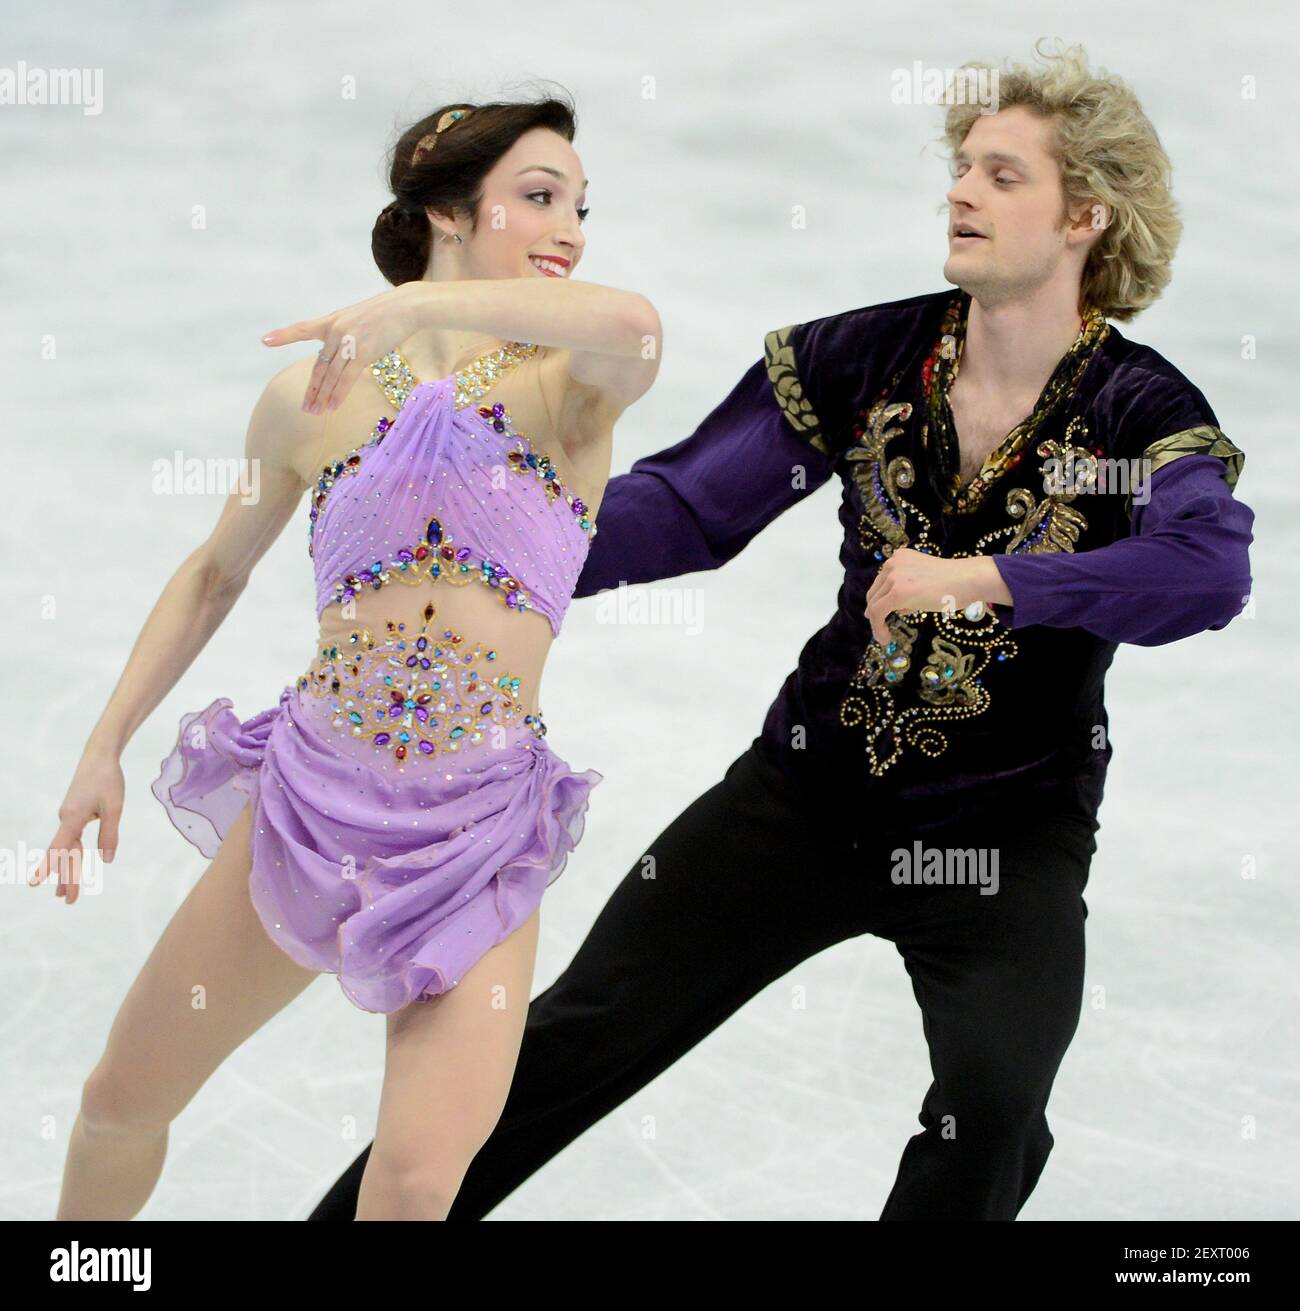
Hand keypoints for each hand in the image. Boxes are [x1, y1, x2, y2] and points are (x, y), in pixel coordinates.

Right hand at [31, 751, 125, 905]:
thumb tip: (107, 859)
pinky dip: (73, 856)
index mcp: (73, 818)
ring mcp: (70, 818)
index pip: (59, 847)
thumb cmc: (108, 779)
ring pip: (68, 849)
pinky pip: (72, 841)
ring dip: (69, 870)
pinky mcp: (75, 815)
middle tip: (68, 902)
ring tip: (64, 894)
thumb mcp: (115, 807)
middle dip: (67, 878)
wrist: (100, 757)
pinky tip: (74, 866)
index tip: (34, 883)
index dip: (49, 866)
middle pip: (65, 854)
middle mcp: (67, 820)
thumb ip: (110, 833)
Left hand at [261, 282, 425, 414]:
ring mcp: (347, 343)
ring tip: (316, 412)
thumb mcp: (358, 318)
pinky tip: (332, 406)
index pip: (303, 329)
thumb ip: (346, 335)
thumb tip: (343, 354)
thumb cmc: (387, 313)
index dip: (283, 335)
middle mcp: (335, 331)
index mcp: (332, 321)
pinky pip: (346, 379)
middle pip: (319, 366)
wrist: (405, 307)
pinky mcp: (362, 353)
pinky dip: (338, 394)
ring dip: (323, 396)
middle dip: (312, 389)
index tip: (265, 340)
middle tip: (305, 407)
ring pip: (330, 376)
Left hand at [864, 548, 1006, 644]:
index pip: (882, 582)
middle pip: (874, 593)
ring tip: (884, 637)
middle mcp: (893, 563)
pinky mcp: (897, 592)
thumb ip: (909, 589)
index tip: (881, 616)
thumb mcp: (925, 580)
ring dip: (876, 623)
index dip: (879, 601)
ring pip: (874, 605)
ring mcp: (894, 577)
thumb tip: (897, 609)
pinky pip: (878, 613)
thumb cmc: (955, 583)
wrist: (969, 580)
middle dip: (876, 612)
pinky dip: (878, 627)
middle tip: (881, 628)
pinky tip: (884, 638)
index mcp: (900, 557)